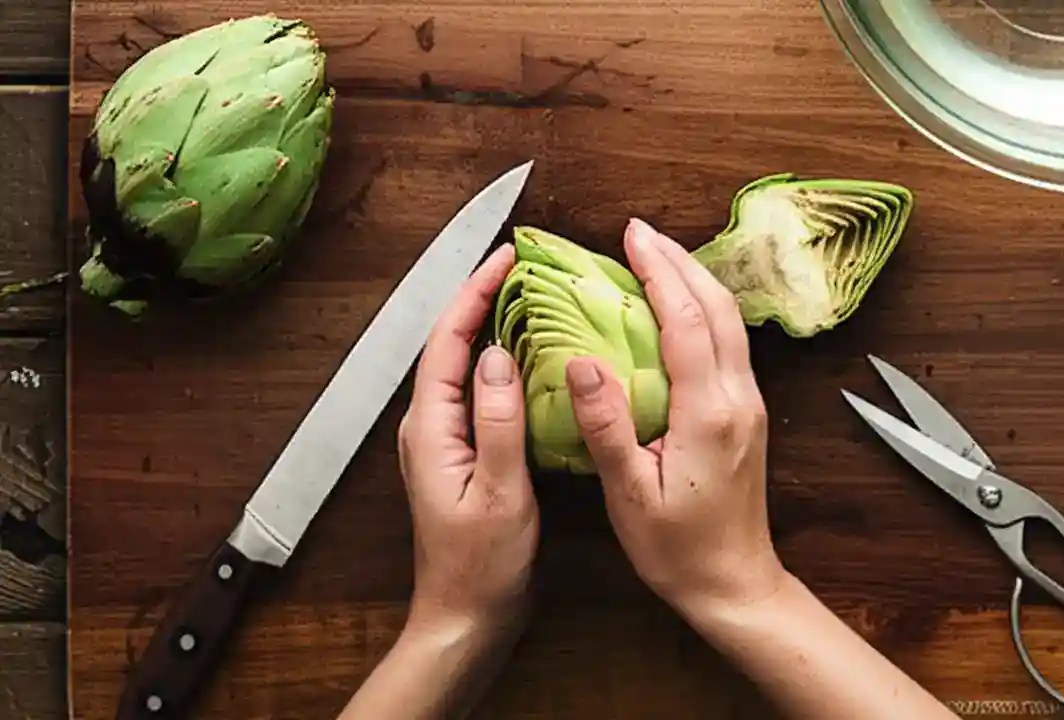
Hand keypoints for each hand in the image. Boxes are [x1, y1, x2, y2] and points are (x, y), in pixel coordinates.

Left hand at [397, 243, 539, 633]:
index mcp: (430, 428)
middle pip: (452, 343)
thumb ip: (497, 421)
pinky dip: (505, 361)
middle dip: (484, 296)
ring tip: (534, 294)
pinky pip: (480, 390)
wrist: (466, 617)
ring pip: (467, 364)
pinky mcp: (463, 450)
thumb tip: (499, 354)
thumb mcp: (499, 492)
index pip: (446, 341)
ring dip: (495, 324)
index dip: (474, 291)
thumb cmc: (481, 566)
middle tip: (527, 264)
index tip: (506, 256)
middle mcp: (429, 424)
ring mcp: (444, 437)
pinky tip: (534, 356)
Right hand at [560, 223, 957, 719]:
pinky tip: (676, 307)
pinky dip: (701, 311)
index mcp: (708, 412)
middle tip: (638, 232)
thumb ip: (606, 425)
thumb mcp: (628, 493)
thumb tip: (581, 362)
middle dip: (678, 261)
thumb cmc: (677, 549)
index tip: (630, 237)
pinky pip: (728, 344)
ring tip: (655, 256)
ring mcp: (748, 404)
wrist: (734, 583)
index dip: (657, 272)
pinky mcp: (746, 414)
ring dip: (694, 281)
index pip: (685, 320)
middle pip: (716, 308)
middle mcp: (737, 398)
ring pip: (729, 322)